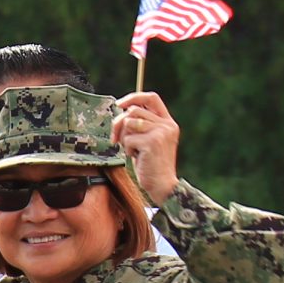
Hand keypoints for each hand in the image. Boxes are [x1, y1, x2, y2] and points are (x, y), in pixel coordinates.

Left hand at [112, 91, 181, 205]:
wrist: (162, 185)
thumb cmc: (151, 165)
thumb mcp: (149, 141)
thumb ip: (141, 125)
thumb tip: (120, 111)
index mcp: (168, 122)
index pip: (151, 98)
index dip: (133, 97)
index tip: (119, 105)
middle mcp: (167, 125)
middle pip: (133, 110)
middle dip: (118, 124)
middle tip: (115, 139)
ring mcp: (161, 132)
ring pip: (129, 122)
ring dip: (124, 138)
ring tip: (132, 150)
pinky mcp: (152, 142)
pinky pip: (128, 139)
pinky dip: (127, 149)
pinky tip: (136, 157)